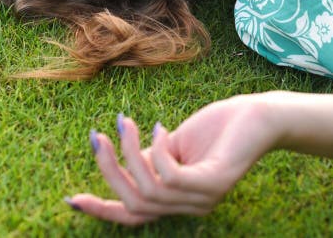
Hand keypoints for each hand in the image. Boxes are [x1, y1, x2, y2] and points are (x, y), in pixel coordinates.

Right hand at [65, 93, 278, 225]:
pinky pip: (171, 176)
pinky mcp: (215, 182)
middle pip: (134, 204)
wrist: (261, 116)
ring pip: (148, 190)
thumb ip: (150, 159)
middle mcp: (190, 207)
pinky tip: (162, 127)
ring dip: (130, 153)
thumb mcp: (174, 144)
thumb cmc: (219, 127)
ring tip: (126, 123)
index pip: (133, 216)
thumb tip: (122, 160)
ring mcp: (204, 198)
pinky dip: (158, 151)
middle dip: (109, 170)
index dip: (100, 210)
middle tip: (98, 136)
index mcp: (179, 200)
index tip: (71, 199)